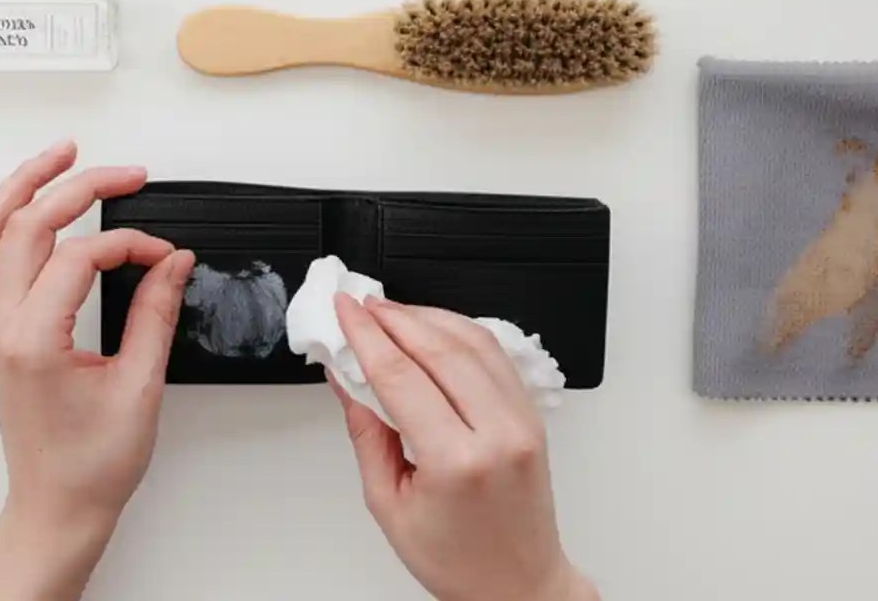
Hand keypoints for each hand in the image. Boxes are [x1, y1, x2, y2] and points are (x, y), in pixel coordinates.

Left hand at [0, 141, 194, 600]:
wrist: (57, 505)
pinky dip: (9, 219)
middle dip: (78, 188)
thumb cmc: (91, 464)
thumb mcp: (139, 386)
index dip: (129, 245)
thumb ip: (155, 314)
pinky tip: (36, 203)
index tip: (164, 256)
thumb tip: (171, 263)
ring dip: (23, 186)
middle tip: (125, 173)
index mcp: (32, 341)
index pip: (78, 257)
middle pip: (26, 225)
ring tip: (61, 156)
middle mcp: (0, 327)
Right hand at [332, 296, 598, 600]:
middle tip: (362, 304)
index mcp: (456, 461)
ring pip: (474, 341)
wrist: (517, 584)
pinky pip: (496, 356)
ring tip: (391, 311)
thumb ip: (367, 434)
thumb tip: (346, 380)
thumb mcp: (389, 504)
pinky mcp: (532, 415)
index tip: (345, 311)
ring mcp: (522, 421)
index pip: (401, 375)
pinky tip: (434, 328)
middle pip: (440, 348)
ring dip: (428, 317)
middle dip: (394, 317)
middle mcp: (497, 433)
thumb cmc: (458, 559)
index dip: (366, 335)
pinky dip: (461, 332)